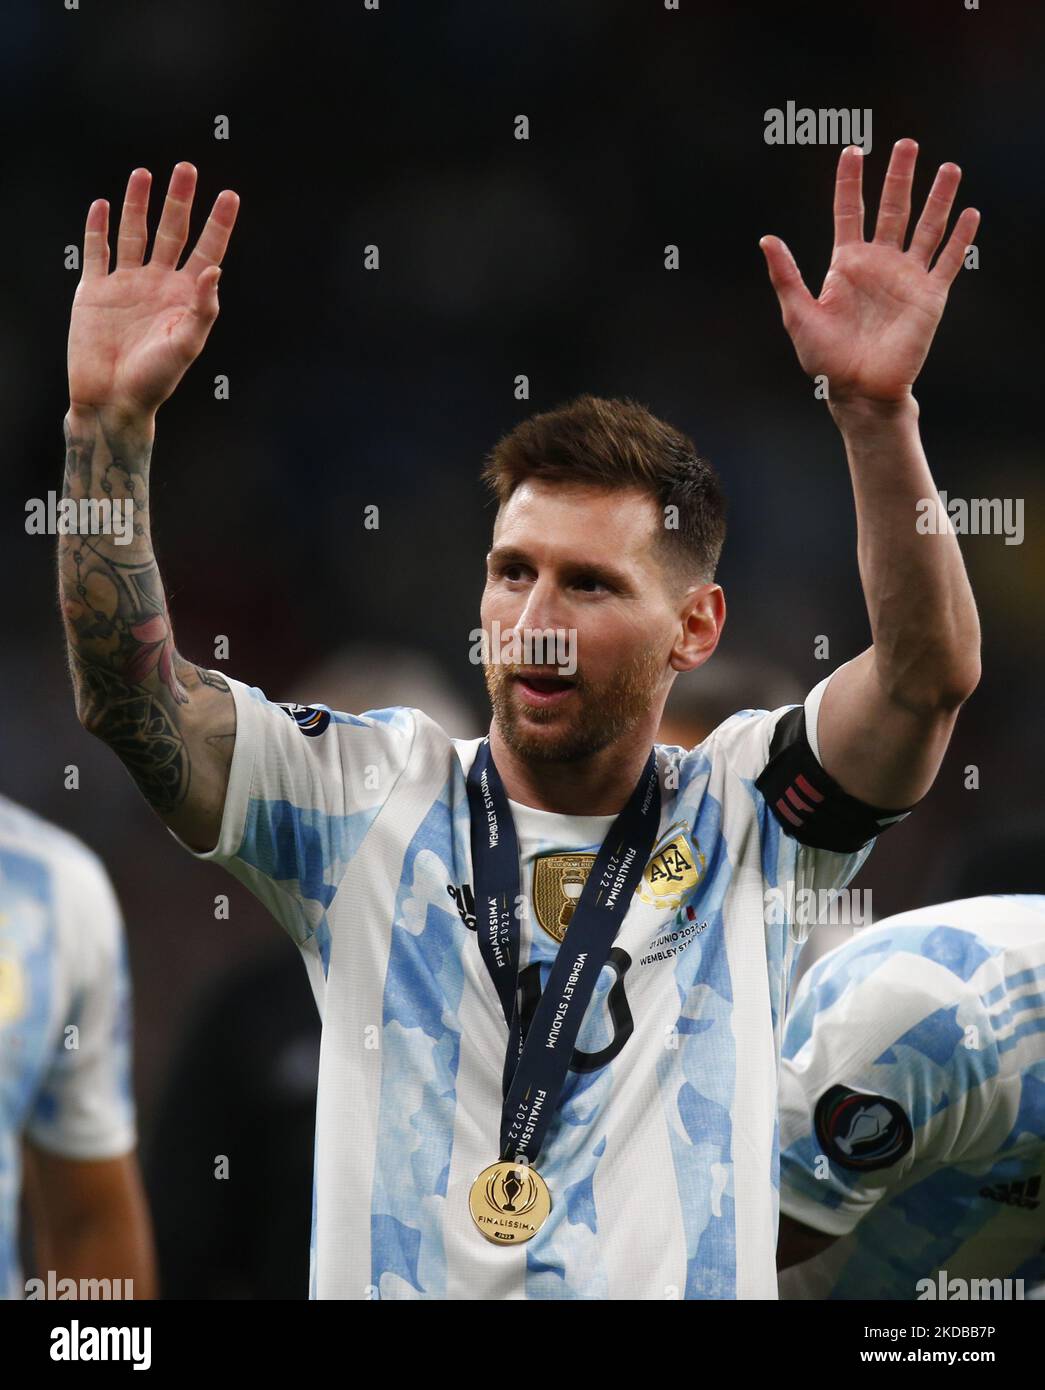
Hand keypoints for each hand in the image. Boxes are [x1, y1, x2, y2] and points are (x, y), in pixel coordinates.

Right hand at [68, 163, 238, 419]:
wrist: (112, 399)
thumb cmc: (155, 380)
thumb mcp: (186, 345)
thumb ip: (203, 309)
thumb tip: (214, 269)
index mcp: (184, 297)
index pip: (207, 251)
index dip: (219, 224)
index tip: (230, 195)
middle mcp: (157, 284)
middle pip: (172, 233)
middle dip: (179, 201)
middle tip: (187, 169)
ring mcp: (126, 284)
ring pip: (134, 234)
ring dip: (138, 204)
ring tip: (144, 174)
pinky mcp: (95, 291)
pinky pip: (97, 252)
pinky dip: (98, 229)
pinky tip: (104, 206)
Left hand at [760, 139, 978, 405]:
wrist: (858, 389)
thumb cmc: (825, 358)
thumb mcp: (799, 313)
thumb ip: (786, 276)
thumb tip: (766, 239)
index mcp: (847, 264)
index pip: (849, 212)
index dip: (850, 182)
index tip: (852, 150)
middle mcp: (879, 264)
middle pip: (892, 209)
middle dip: (899, 176)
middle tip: (906, 142)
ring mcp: (906, 277)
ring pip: (925, 227)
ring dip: (937, 197)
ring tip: (948, 167)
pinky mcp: (929, 296)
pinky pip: (947, 261)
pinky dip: (959, 238)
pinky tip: (968, 212)